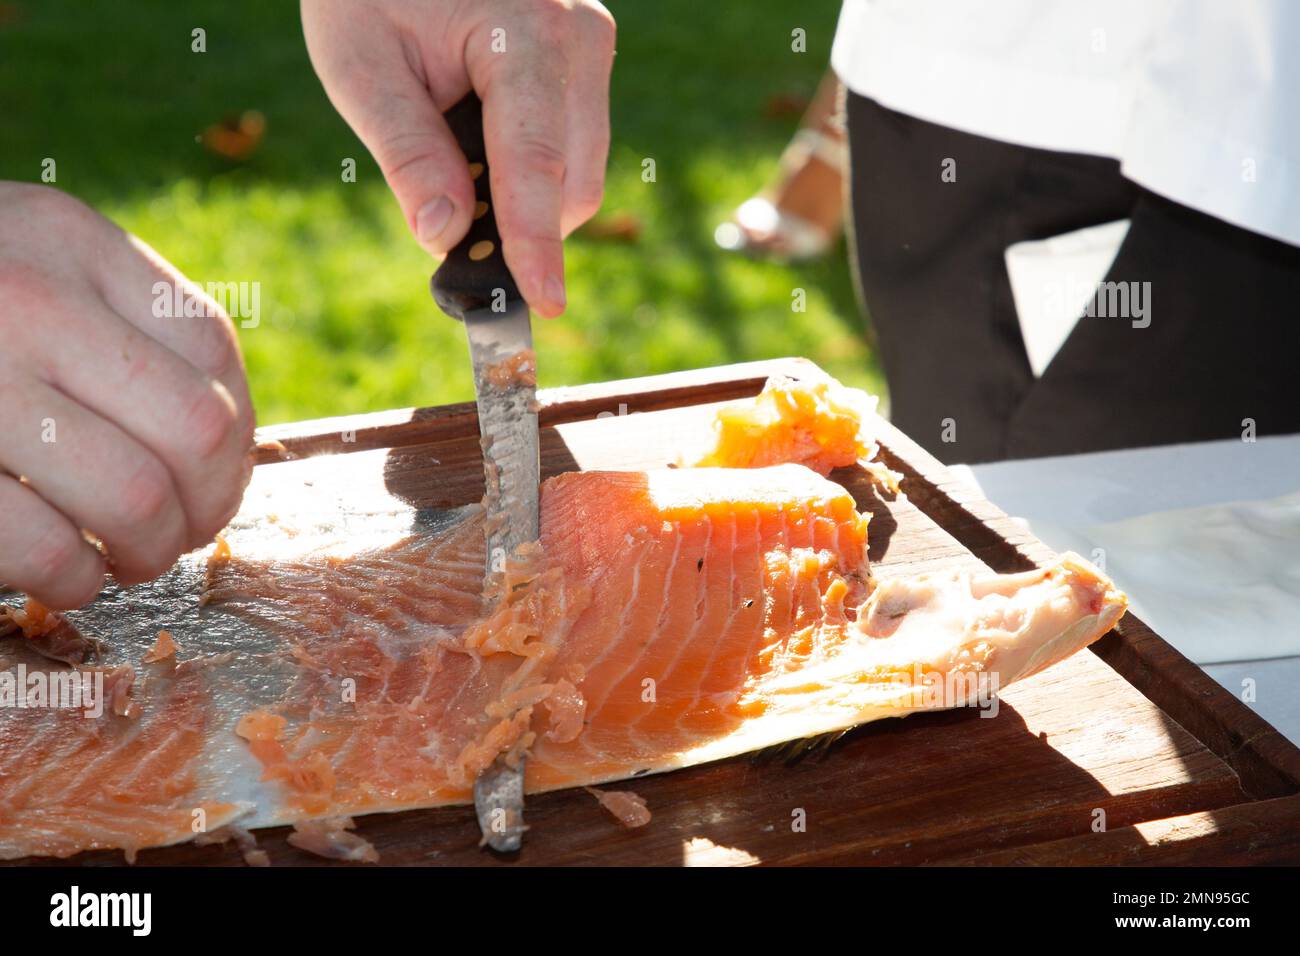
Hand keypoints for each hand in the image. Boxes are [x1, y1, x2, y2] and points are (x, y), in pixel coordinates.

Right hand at [0, 184, 254, 607]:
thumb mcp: (17, 262)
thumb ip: (107, 318)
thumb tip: (226, 439)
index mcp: (63, 237)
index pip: (210, 351)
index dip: (236, 437)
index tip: (213, 480)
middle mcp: (24, 295)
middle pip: (195, 432)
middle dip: (208, 506)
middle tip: (177, 536)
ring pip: (133, 498)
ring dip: (145, 554)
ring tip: (121, 562)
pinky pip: (41, 546)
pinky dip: (70, 581)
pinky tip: (59, 576)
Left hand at [301, 0, 615, 316]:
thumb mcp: (360, 63)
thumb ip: (406, 151)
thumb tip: (445, 234)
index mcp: (526, 33)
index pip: (536, 163)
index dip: (535, 242)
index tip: (542, 301)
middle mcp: (578, 37)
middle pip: (573, 182)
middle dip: (521, 227)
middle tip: (444, 232)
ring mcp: (591, 45)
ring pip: (580, 171)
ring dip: (522, 198)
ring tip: (451, 160)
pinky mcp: (587, 57)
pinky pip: (573, 143)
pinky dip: (530, 170)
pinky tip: (477, 139)